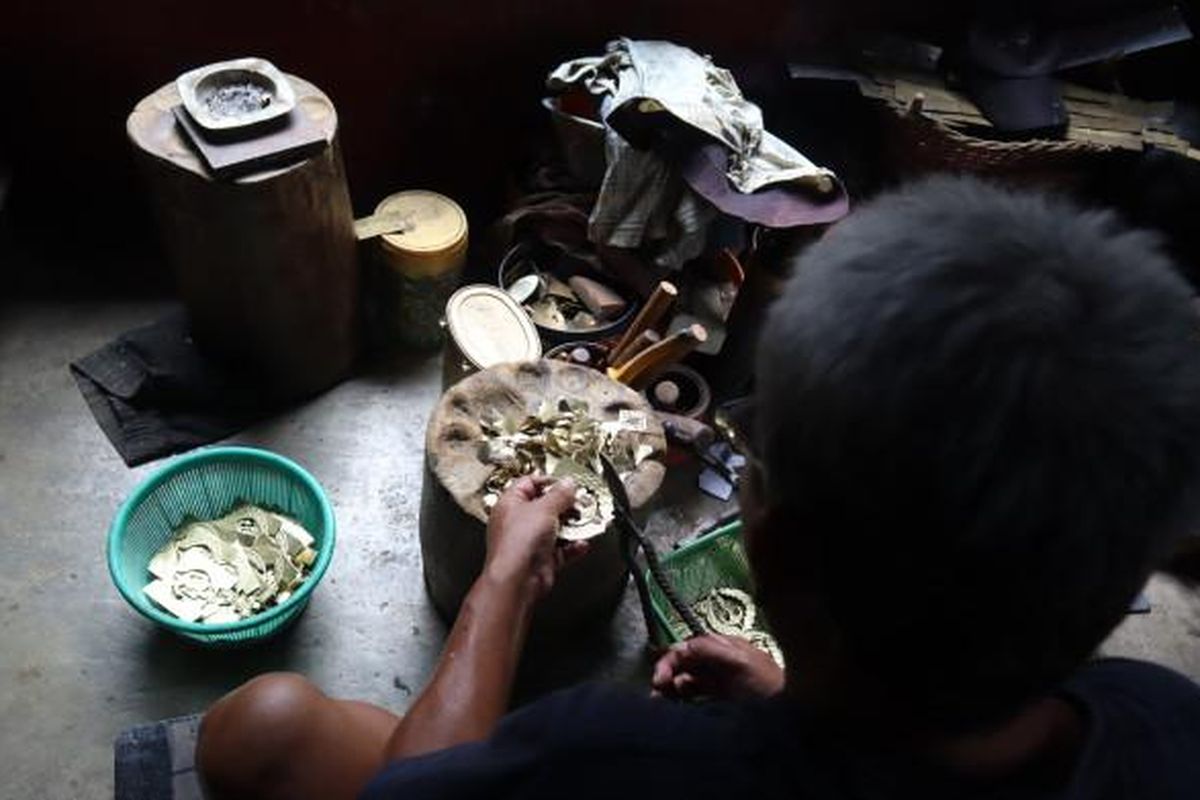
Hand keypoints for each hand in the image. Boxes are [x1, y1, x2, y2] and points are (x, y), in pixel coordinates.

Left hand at [484, 476, 588, 601]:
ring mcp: (529, 542)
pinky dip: (573, 547)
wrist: (518, 581)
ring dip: (571, 526)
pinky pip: (561, 550)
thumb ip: (560, 494)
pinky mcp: (541, 560)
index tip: (567, 482)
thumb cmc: (517, 544)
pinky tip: (581, 543)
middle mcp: (517, 523)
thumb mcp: (544, 509)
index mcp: (509, 504)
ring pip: (554, 529)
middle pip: (544, 506)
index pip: (529, 483)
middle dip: (564, 505)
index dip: (549, 481)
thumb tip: (568, 484)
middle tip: (579, 502)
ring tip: (584, 520)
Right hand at [651, 634, 784, 700]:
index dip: (670, 661)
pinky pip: (693, 694)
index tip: (659, 681)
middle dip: (666, 675)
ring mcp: (717, 679)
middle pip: (683, 662)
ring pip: (685, 678)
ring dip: (670, 688)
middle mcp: (716, 660)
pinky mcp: (719, 698)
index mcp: (722, 646)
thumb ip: (710, 651)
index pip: (687, 647)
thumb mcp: (739, 662)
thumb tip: (681, 646)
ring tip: (660, 702)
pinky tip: (672, 706)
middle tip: (656, 694)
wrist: (786, 713)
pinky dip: (680, 698)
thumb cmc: (764, 684)